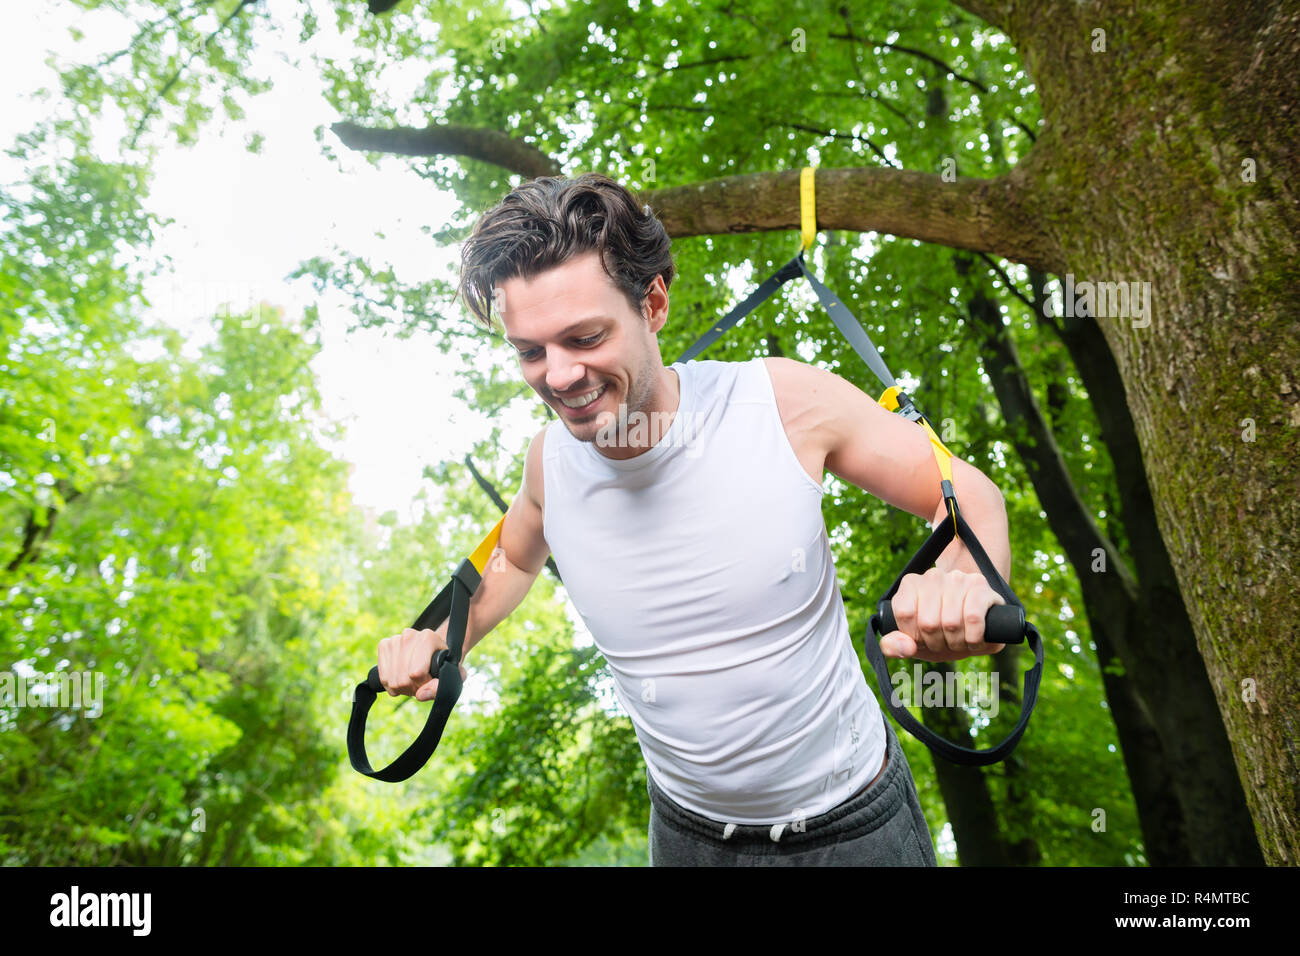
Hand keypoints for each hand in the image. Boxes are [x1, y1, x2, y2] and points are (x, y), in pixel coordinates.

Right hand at [376, 624, 466, 700]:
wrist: (432, 651)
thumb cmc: (443, 664)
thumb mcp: (451, 676)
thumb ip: (439, 687)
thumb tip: (420, 695)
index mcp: (428, 638)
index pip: (416, 673)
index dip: (424, 683)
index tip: (430, 678)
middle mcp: (409, 635)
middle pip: (403, 679)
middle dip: (412, 687)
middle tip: (421, 681)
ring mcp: (394, 639)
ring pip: (391, 680)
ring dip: (402, 687)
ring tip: (412, 679)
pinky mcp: (384, 645)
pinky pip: (383, 677)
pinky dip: (391, 684)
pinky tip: (401, 677)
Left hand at [882, 567, 1006, 661]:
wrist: (976, 624)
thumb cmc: (939, 633)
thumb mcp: (913, 641)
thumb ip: (893, 646)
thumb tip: (905, 647)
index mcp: (910, 584)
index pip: (905, 614)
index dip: (915, 636)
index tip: (923, 639)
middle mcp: (933, 576)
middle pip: (928, 622)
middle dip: (937, 643)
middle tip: (944, 641)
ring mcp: (958, 578)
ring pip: (951, 622)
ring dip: (957, 643)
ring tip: (959, 640)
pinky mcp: (980, 586)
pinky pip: (973, 618)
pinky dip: (974, 638)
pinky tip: (974, 639)